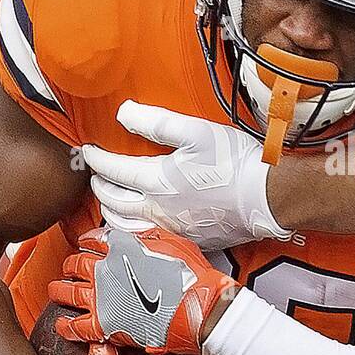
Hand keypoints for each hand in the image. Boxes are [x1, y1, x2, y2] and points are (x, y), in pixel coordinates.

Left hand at [48, 226, 238, 354]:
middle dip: (71, 265)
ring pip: (68, 292)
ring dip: (59, 290)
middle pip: (76, 264)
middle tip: (70, 268)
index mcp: (121, 246)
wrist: (198, 308)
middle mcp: (105, 269)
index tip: (87, 244)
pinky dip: (66, 326)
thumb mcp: (172, 241)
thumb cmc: (191, 276)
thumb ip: (147, 236)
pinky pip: (75, 326)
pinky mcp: (104, 325)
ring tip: (57, 291)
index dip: (89, 242)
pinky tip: (62, 325)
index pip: (94, 239)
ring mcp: (102, 297)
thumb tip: (133, 236)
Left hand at [81, 101, 292, 250]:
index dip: (96, 159)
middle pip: (114, 201)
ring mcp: (172, 229)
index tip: (88, 151)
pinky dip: (136, 227)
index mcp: (156, 181)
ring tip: (111, 200)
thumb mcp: (195, 132)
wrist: (266, 199)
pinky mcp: (188, 240)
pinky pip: (150, 237)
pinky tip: (141, 221)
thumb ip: (156, 122)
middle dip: (100, 186)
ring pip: (127, 225)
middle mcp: (157, 210)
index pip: (113, 170)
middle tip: (96, 175)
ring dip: (113, 211)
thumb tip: (124, 114)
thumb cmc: (234, 164)